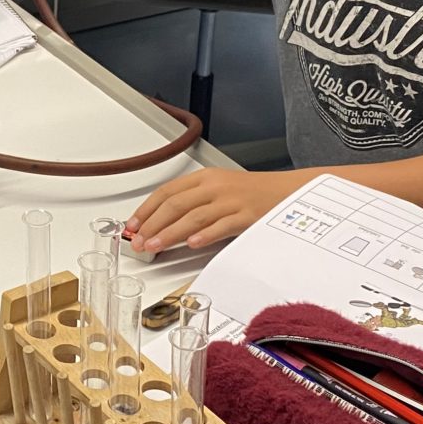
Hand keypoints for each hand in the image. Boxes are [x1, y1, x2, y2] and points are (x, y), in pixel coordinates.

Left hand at [126, 168, 306, 254]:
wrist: (290, 191)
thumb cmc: (253, 193)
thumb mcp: (219, 189)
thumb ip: (193, 202)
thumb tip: (162, 222)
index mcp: (205, 177)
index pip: (167, 192)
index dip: (146, 209)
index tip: (132, 225)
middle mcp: (215, 186)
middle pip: (176, 205)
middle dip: (152, 224)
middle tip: (138, 241)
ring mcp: (231, 200)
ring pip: (193, 216)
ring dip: (170, 233)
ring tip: (155, 245)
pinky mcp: (247, 215)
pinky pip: (222, 225)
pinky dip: (205, 234)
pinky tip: (192, 243)